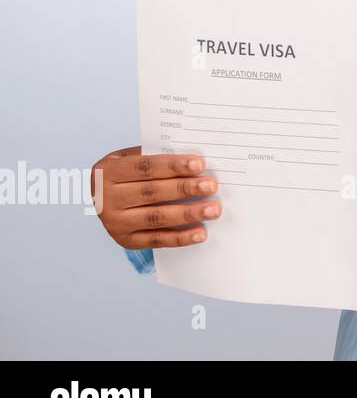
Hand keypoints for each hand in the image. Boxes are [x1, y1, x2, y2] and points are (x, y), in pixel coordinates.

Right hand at [91, 147, 221, 249]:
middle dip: (185, 188)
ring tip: (213, 209)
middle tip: (212, 186)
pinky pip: (156, 240)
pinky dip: (180, 238)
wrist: (102, 198)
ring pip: (156, 217)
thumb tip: (196, 163)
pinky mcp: (125, 241)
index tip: (200, 164)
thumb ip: (157, 157)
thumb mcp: (131, 158)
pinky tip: (201, 233)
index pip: (145, 167)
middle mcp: (107, 199)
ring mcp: (114, 223)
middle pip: (152, 192)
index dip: (173, 166)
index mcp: (108, 172)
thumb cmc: (128, 173)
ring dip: (188, 213)